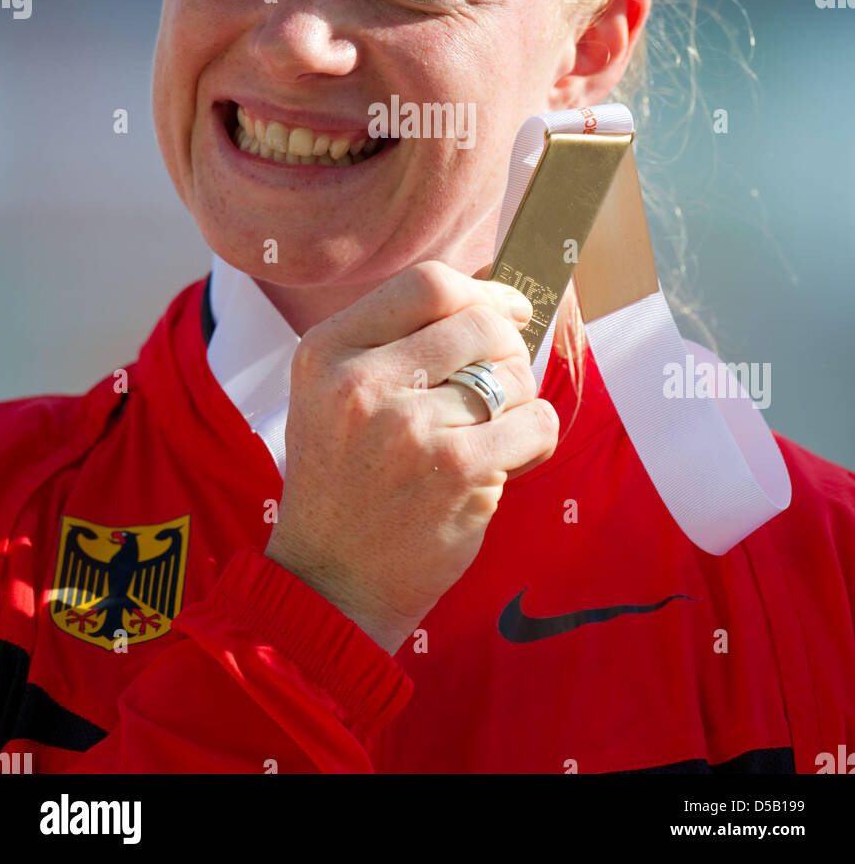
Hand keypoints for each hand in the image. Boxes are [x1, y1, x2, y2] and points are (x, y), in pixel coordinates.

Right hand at [264, 260, 557, 654]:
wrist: (330, 584)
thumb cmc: (345, 481)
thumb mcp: (333, 392)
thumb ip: (395, 339)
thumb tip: (493, 296)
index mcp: (328, 350)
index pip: (428, 282)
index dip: (483, 291)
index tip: (509, 311)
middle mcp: (362, 380)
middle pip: (480, 323)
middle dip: (509, 351)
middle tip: (502, 386)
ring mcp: (410, 426)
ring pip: (513, 376)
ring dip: (519, 402)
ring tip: (488, 436)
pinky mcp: (457, 470)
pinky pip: (536, 423)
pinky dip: (534, 440)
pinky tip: (504, 463)